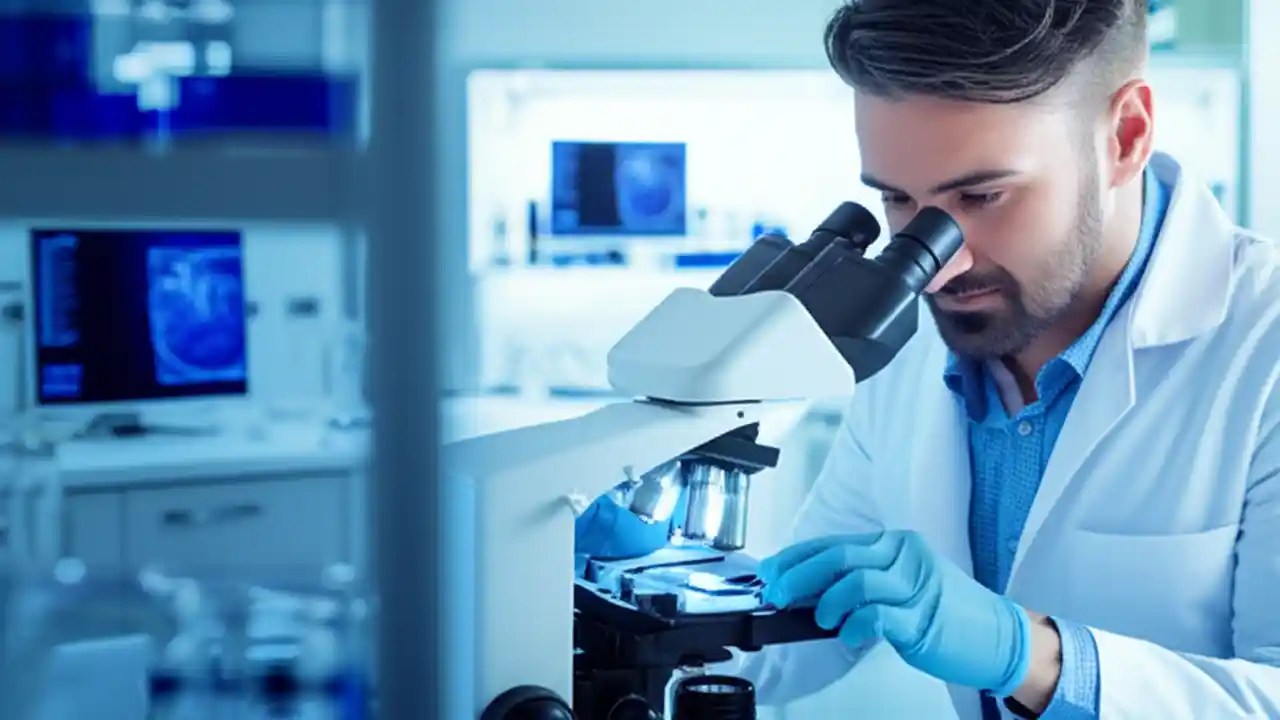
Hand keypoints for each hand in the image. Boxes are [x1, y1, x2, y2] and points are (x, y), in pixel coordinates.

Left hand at [759, 530, 1032, 695]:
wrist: (1001, 638)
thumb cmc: (946, 614)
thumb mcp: (900, 585)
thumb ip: (859, 580)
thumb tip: (804, 588)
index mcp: (896, 543)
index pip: (834, 543)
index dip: (795, 557)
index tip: (770, 572)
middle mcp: (906, 556)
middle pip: (839, 557)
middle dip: (799, 576)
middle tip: (778, 594)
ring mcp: (917, 586)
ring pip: (855, 582)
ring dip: (827, 603)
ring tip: (822, 620)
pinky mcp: (924, 618)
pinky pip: (876, 616)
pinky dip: (854, 626)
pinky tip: (849, 636)